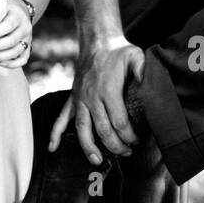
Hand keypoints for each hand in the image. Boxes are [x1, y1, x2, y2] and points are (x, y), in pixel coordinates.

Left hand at [0, 0, 33, 67]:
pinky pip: (23, 59)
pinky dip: (12, 64)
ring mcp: (28, 39)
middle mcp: (25, 28)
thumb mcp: (0, 5)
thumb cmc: (6, 9)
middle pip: (11, 41)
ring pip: (15, 51)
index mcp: (18, 15)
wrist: (22, 11)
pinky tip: (0, 64)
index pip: (8, 25)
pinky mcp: (29, 47)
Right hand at [49, 36, 144, 165]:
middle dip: (115, 146)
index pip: (118, 122)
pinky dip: (55, 133)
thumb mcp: (135, 56)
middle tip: (126, 153)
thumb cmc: (118, 51)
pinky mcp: (73, 98)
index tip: (137, 140)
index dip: (128, 136)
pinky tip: (52, 148)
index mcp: (108, 90)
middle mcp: (91, 97)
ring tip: (96, 161)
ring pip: (82, 128)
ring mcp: (80, 99)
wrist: (97, 41)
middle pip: (102, 130)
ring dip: (88, 147)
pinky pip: (61, 117)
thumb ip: (143, 71)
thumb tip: (150, 86)